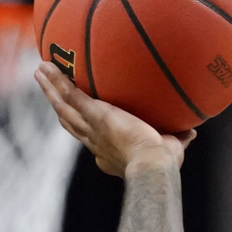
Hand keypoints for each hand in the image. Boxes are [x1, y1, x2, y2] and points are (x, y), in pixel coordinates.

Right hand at [35, 63, 193, 176]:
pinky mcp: (93, 115)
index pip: (92, 138)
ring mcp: (90, 128)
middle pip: (69, 120)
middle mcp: (94, 141)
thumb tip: (191, 132)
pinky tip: (45, 66)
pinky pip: (69, 95)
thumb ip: (177, 138)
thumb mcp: (171, 149)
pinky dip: (55, 81)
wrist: (152, 165)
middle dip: (59, 106)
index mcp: (108, 152)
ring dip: (50, 89)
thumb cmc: (163, 165)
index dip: (84, 129)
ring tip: (39, 72)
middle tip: (48, 91)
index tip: (83, 120)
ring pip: (62, 106)